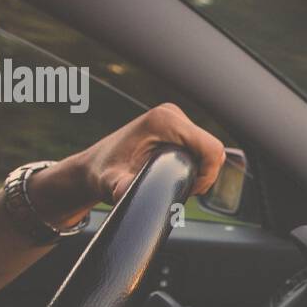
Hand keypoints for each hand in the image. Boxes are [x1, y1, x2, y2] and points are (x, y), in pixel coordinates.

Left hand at [29, 103, 226, 226]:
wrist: (93, 167)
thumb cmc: (103, 174)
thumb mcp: (112, 184)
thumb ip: (120, 187)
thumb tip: (125, 192)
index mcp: (164, 121)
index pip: (210, 147)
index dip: (208, 174)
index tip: (190, 189)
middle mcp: (172, 114)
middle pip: (213, 149)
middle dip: (204, 174)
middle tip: (182, 190)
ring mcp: (176, 119)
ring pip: (209, 149)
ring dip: (202, 170)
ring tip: (179, 183)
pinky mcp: (178, 128)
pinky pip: (202, 148)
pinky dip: (198, 165)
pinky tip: (181, 175)